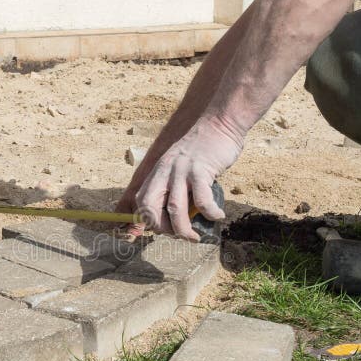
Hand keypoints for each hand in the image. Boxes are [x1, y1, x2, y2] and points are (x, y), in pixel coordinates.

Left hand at [134, 117, 241, 239]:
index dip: (147, 220)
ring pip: (174, 210)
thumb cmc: (202, 147)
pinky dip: (210, 213)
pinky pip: (202, 200)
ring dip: (183, 230)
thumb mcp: (179, 163)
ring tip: (194, 238)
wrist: (220, 122)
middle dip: (161, 229)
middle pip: (151, 209)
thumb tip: (176, 212)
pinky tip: (217, 216)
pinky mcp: (201, 170)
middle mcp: (165, 171)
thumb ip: (174, 183)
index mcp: (158, 171)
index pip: (141, 201)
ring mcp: (182, 171)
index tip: (164, 229)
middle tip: (178, 236)